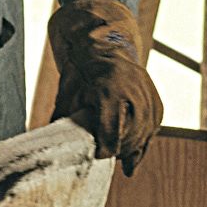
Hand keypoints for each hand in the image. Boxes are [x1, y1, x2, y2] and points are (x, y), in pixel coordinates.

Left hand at [47, 0, 161, 174]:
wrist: (103, 48)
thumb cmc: (82, 73)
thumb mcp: (69, 94)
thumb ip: (63, 118)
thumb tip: (51, 143)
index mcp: (109, 90)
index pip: (111, 133)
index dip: (105, 150)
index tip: (98, 157)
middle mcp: (132, 91)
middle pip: (130, 136)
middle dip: (119, 150)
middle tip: (108, 158)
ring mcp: (147, 95)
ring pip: (144, 133)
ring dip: (133, 149)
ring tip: (121, 159)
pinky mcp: (156, 99)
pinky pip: (153, 126)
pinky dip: (145, 141)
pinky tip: (134, 156)